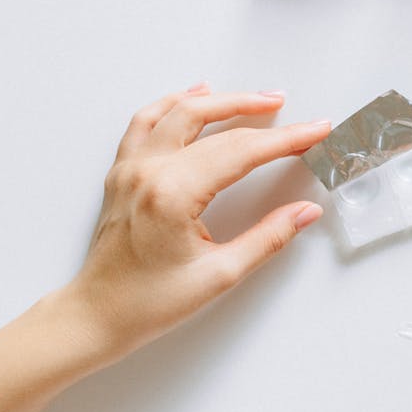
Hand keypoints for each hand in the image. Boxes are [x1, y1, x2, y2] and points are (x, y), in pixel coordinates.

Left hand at [54, 83, 332, 365]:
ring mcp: (130, 168)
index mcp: (173, 194)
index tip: (315, 131)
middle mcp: (148, 171)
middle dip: (258, 112)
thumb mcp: (220, 275)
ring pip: (178, 111)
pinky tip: (195, 96)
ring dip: (220, 100)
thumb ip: (268, 238)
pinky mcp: (122, 172)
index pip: (241, 152)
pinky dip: (174, 103)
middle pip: (212, 124)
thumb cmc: (149, 303)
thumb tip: (305, 212)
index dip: (285, 140)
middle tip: (293, 112)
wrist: (96, 315)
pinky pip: (146, 121)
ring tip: (255, 98)